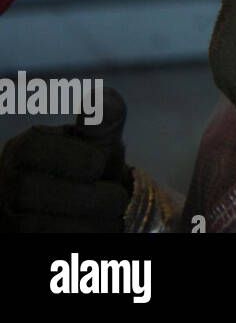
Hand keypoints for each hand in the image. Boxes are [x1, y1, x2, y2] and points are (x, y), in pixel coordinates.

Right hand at [0, 88, 131, 232]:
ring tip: (113, 216)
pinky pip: (46, 246)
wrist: (86, 209)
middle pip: (30, 191)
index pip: (30, 148)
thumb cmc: (90, 169)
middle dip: (88, 196)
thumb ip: (103, 122)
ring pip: (37, 226)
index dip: (72, 158)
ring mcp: (7, 218)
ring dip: (90, 222)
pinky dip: (82, 239)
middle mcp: (5, 183)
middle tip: (116, 197)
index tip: (99, 164)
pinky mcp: (19, 242)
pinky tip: (100, 230)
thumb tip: (104, 96)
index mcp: (23, 149)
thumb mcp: (98, 144)